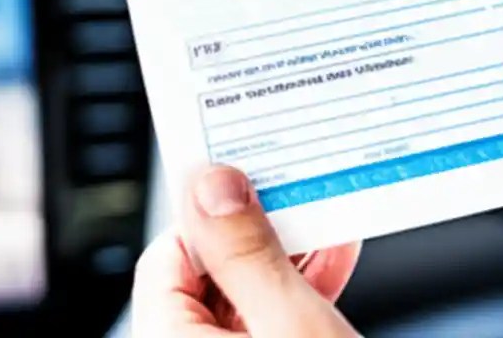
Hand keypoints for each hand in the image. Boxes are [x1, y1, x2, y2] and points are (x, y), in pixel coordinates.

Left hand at [132, 165, 360, 336]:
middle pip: (207, 273)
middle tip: (302, 195)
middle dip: (262, 231)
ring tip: (328, 222)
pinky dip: (297, 293)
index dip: (214, 210)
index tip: (256, 179)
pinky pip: (265, 322)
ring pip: (241, 296)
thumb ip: (248, 254)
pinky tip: (335, 260)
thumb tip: (214, 185)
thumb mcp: (292, 323)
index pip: (167, 252)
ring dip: (286, 258)